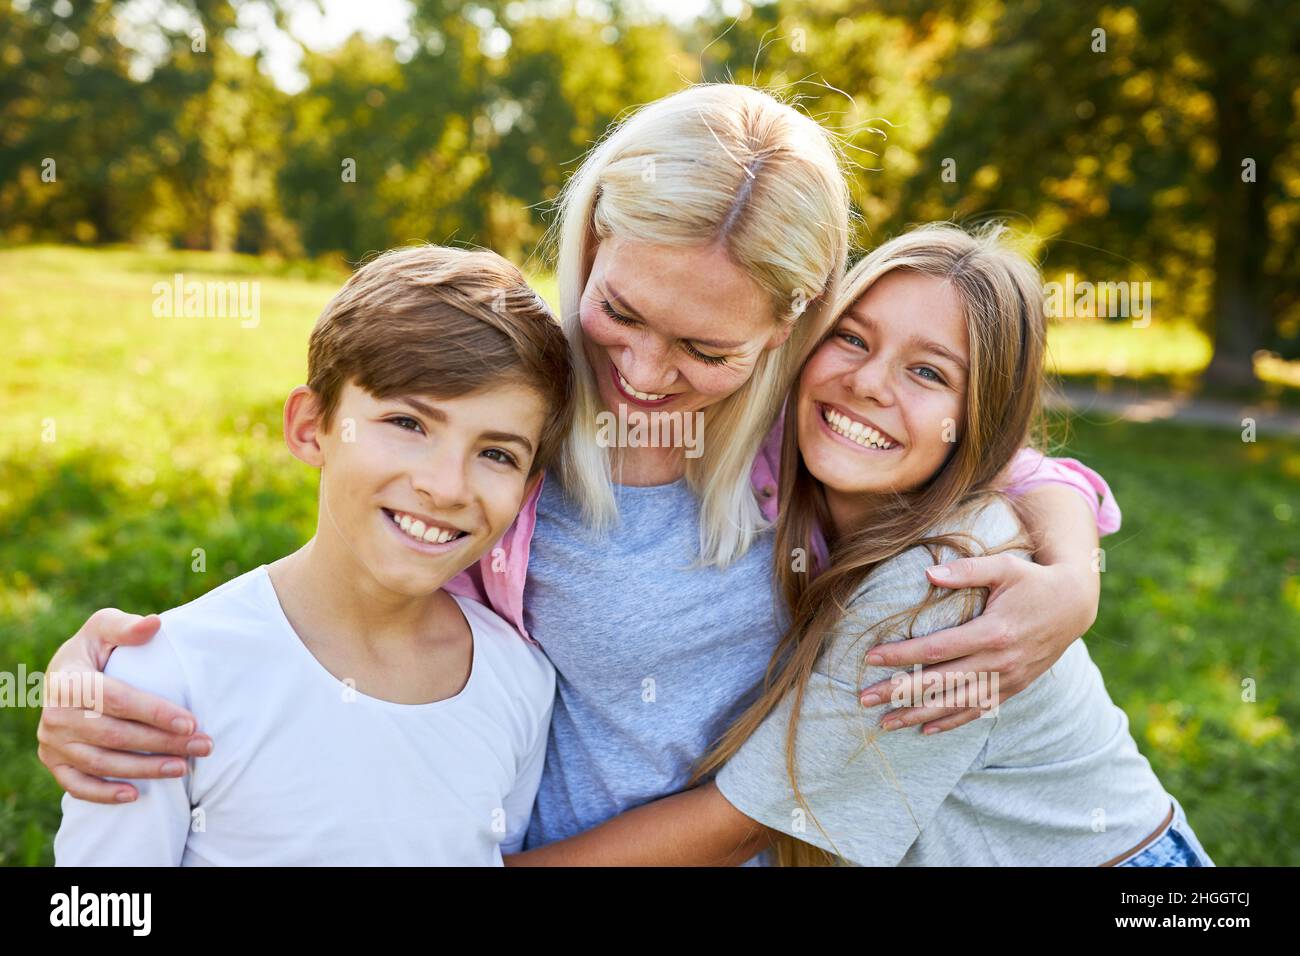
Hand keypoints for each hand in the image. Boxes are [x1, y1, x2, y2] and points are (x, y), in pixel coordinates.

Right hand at [37, 608, 212, 803]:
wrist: (65, 676)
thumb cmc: (95, 649)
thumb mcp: (104, 628)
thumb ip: (125, 627)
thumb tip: (154, 623)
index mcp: (68, 680)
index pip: (116, 700)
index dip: (154, 712)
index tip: (191, 722)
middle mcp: (55, 714)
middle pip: (114, 735)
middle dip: (162, 743)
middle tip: (202, 746)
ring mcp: (52, 742)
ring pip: (101, 763)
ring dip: (144, 769)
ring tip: (183, 768)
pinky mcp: (54, 761)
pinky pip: (77, 785)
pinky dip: (104, 794)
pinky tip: (135, 795)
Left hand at [857, 554, 1099, 733]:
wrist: (1075, 606)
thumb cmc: (1033, 581)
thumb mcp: (1004, 567)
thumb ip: (966, 570)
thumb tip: (928, 574)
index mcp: (993, 632)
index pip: (937, 649)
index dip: (902, 655)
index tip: (871, 658)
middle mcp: (999, 662)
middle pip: (940, 682)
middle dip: (900, 692)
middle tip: (864, 698)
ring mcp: (1007, 679)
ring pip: (956, 703)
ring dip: (918, 715)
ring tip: (885, 722)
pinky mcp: (1013, 687)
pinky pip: (978, 710)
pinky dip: (952, 722)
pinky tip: (926, 729)